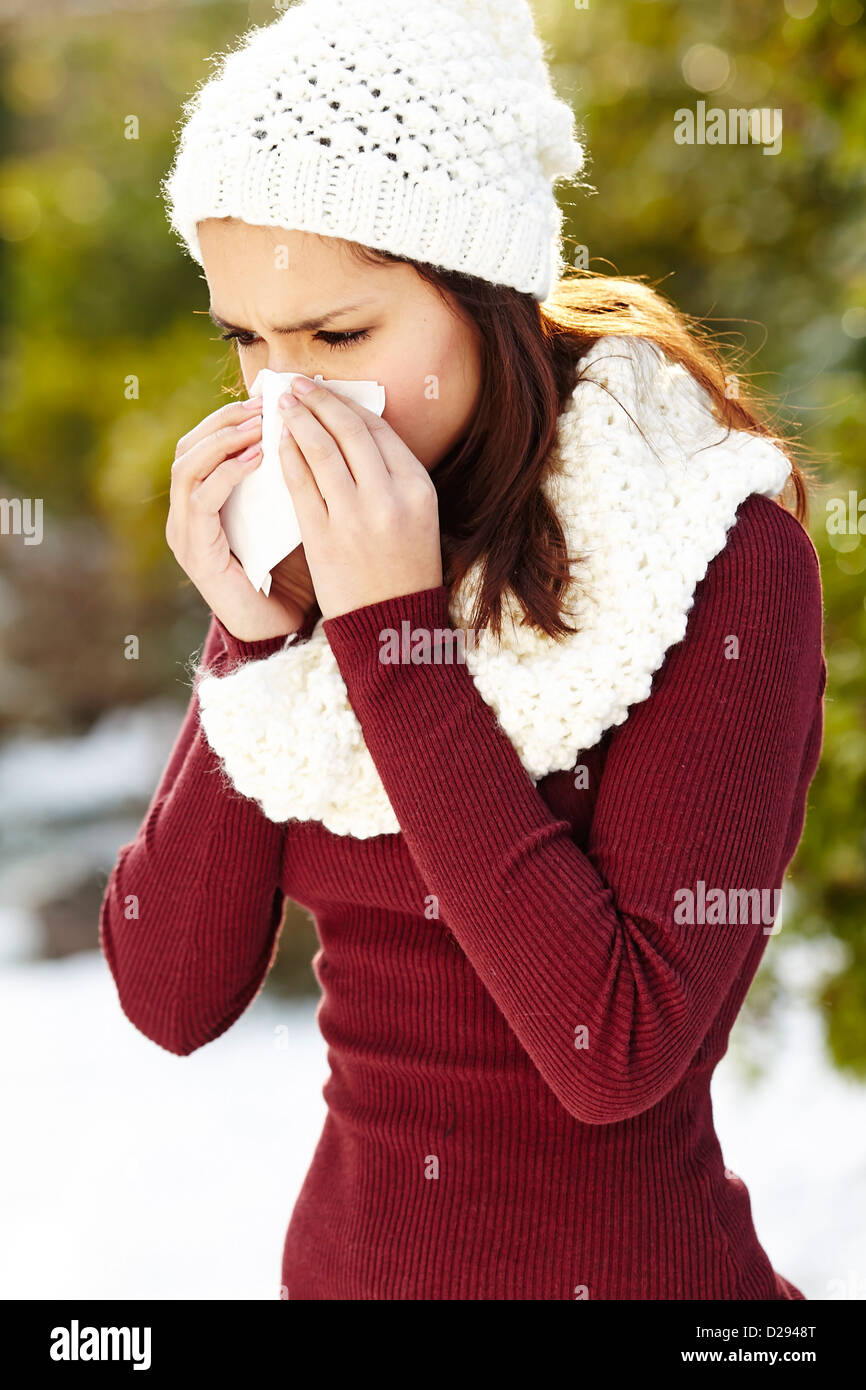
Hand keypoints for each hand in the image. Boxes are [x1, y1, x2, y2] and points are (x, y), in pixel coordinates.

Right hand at [166, 397, 316, 641]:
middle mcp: (187, 515)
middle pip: (189, 447)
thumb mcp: (294, 514)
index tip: (267, 397)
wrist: (287, 630)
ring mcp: (186, 534)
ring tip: (259, 425)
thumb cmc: (296, 574)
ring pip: (187, 468)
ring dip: (223, 441)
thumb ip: (291, 477)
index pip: (205, 443)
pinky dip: (225, 474)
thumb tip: (315, 425)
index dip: (230, 416)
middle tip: (263, 404)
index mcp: (206, 503)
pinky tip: (255, 459)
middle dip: (224, 421)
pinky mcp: (196, 554)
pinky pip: (202, 501)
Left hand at [277, 378, 442, 620]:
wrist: (389, 623)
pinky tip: (278, 442)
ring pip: (320, 450)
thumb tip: (353, 428)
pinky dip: (287, 456)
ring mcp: (355, 517)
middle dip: (319, 400)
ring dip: (297, 419)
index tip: (328, 391)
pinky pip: (300, 483)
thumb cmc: (402, 567)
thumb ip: (392, 476)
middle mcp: (389, 498)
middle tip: (297, 383)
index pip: (379, 430)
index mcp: (418, 488)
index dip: (349, 404)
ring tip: (282, 403)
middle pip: (349, 430)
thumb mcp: (416, 516)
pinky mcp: (323, 537)